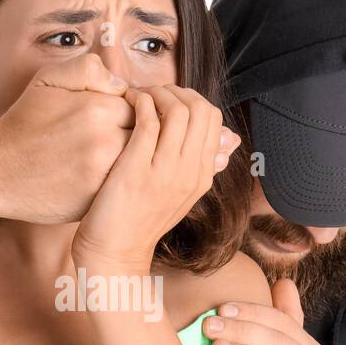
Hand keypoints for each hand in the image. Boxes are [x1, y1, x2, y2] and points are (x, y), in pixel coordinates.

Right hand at [0, 54, 135, 221]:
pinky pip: (121, 186)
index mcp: (97, 109)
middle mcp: (104, 142)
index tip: (113, 118)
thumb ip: (89, 70)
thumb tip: (121, 85)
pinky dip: (115, 182)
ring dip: (127, 160)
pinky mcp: (96, 201)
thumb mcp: (48, 80)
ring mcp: (102, 175)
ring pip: (135, 162)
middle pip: (143, 135)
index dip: (128, 111)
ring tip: (102, 158)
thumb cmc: (23, 124)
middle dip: (130, 135)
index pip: (139, 106)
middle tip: (109, 139)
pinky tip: (95, 176)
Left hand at [70, 84, 237, 272]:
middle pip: (201, 109)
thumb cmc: (139, 220)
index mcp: (203, 176)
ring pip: (178, 110)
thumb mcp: (182, 194)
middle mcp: (190, 172)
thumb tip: (230, 139)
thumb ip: (204, 165)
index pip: (214, 119)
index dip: (191, 100)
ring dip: (157, 93)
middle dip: (176, 91)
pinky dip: (139, 103)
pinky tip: (128, 104)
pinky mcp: (137, 169)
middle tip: (153, 94)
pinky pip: (148, 120)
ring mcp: (165, 172)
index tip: (169, 101)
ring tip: (139, 97)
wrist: (115, 254)